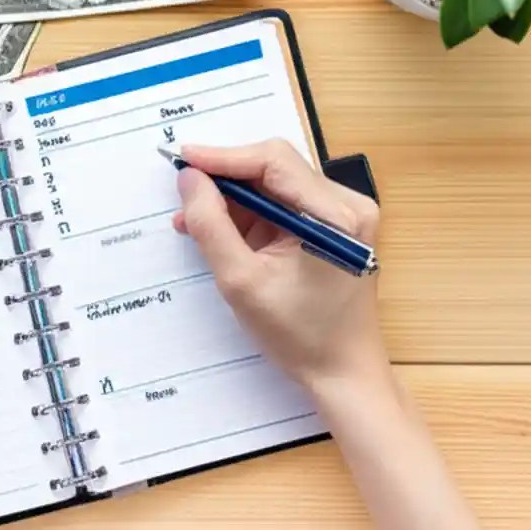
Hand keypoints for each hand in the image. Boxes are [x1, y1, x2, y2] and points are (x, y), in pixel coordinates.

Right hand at [173, 140, 384, 390]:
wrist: (343, 373)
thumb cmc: (300, 335)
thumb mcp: (241, 281)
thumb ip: (211, 225)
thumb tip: (189, 180)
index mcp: (336, 215)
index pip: (273, 162)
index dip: (223, 157)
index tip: (183, 159)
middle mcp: (348, 205)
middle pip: (274, 170)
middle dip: (225, 181)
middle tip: (184, 197)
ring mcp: (344, 216)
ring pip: (275, 187)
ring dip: (234, 200)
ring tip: (194, 222)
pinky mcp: (333, 228)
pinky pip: (284, 206)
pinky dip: (251, 216)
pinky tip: (222, 231)